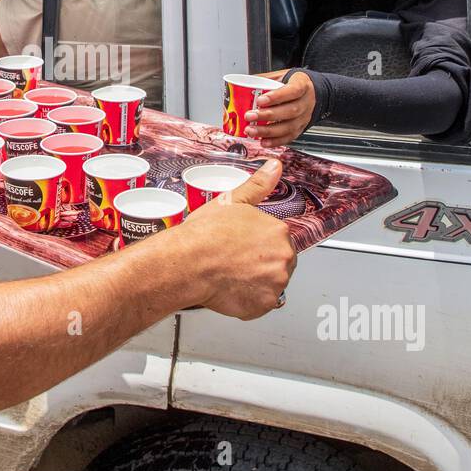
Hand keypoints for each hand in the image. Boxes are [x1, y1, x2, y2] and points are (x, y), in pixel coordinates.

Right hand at [170, 159, 295, 319]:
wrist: (187, 263)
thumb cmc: (204, 235)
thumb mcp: (231, 201)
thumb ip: (258, 185)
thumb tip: (274, 167)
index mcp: (278, 230)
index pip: (279, 240)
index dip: (259, 244)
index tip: (243, 247)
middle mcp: (283, 256)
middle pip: (279, 262)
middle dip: (261, 263)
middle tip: (235, 262)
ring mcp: (276, 282)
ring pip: (271, 284)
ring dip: (256, 283)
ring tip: (231, 275)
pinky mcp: (265, 303)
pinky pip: (261, 304)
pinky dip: (248, 301)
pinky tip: (231, 289)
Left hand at [245, 71, 315, 146]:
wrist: (313, 93)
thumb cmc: (294, 83)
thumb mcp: (282, 75)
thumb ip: (264, 79)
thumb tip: (241, 84)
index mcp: (302, 86)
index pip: (292, 91)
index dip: (276, 97)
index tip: (260, 100)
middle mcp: (306, 103)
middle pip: (290, 111)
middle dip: (267, 116)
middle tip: (249, 116)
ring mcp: (304, 117)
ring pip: (289, 127)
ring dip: (268, 131)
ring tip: (251, 130)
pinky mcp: (301, 128)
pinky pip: (289, 137)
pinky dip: (275, 141)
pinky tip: (263, 141)